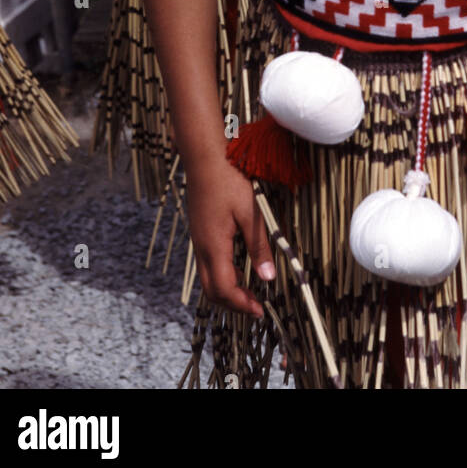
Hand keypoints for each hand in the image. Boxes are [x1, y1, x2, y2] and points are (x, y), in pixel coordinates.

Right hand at [186, 159, 274, 314]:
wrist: (205, 156)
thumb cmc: (229, 180)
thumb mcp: (250, 212)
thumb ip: (259, 246)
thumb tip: (268, 278)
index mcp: (213, 246)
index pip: (224, 289)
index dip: (242, 304)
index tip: (261, 311)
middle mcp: (201, 247)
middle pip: (212, 291)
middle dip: (233, 304)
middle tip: (256, 307)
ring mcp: (198, 240)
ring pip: (207, 278)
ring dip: (227, 291)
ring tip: (249, 292)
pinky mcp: (200, 231)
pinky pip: (207, 264)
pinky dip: (222, 276)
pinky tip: (238, 268)